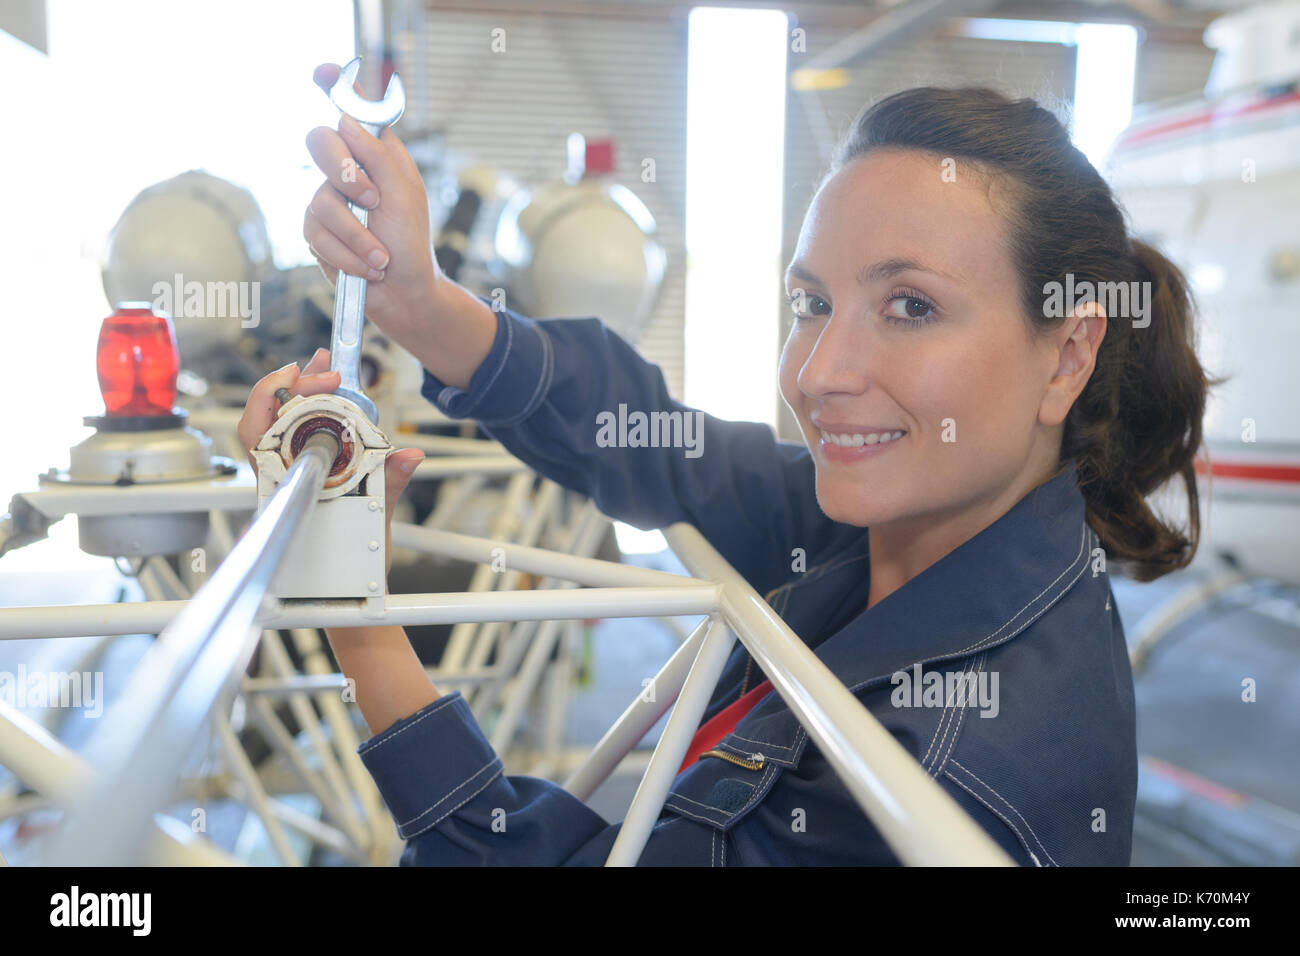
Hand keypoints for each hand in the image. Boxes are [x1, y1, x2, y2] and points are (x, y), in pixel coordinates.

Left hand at [237, 347, 424, 575]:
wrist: (344, 601)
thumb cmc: (349, 574)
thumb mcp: (373, 523)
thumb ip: (386, 485)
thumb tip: (408, 455)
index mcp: (284, 488)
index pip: (261, 431)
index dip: (279, 396)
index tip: (313, 378)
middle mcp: (279, 481)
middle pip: (270, 419)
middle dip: (296, 385)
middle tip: (327, 366)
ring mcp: (290, 481)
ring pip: (282, 428)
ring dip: (304, 396)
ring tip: (327, 370)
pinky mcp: (305, 482)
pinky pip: (300, 443)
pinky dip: (315, 416)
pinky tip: (331, 400)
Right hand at [303, 63, 443, 339]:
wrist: (404, 295)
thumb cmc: (411, 243)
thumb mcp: (404, 194)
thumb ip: (377, 156)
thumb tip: (344, 120)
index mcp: (376, 155)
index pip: (350, 113)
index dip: (334, 86)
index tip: (322, 71)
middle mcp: (348, 173)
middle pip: (319, 142)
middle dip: (344, 173)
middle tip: (371, 200)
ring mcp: (328, 202)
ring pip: (322, 202)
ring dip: (358, 236)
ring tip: (382, 258)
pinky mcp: (317, 234)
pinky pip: (318, 236)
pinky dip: (349, 256)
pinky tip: (368, 269)